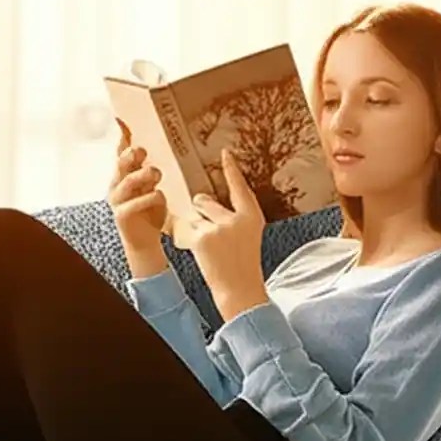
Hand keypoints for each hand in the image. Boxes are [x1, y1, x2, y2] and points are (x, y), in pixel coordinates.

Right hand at [106, 119, 167, 250]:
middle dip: (132, 154)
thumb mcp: (151, 188)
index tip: (121, 120)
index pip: (120, 151)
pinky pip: (137, 201)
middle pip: (121, 162)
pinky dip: (151, 197)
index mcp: (124, 175)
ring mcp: (117, 200)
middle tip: (143, 153)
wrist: (144, 241)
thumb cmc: (149, 211)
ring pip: (129, 180)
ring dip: (145, 175)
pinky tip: (159, 197)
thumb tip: (157, 154)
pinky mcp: (122, 215)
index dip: (121, 136)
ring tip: (156, 175)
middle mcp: (117, 184)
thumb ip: (150, 173)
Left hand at [173, 149, 268, 320]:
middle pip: (204, 201)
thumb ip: (235, 216)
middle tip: (214, 236)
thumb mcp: (248, 234)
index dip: (231, 169)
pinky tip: (203, 252)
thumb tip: (206, 201)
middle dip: (201, 213)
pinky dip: (189, 238)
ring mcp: (219, 227)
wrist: (239, 289)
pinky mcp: (203, 237)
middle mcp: (237, 218)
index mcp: (252, 215)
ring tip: (211, 246)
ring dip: (196, 227)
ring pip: (194, 216)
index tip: (225, 152)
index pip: (239, 187)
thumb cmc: (242, 262)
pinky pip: (187, 229)